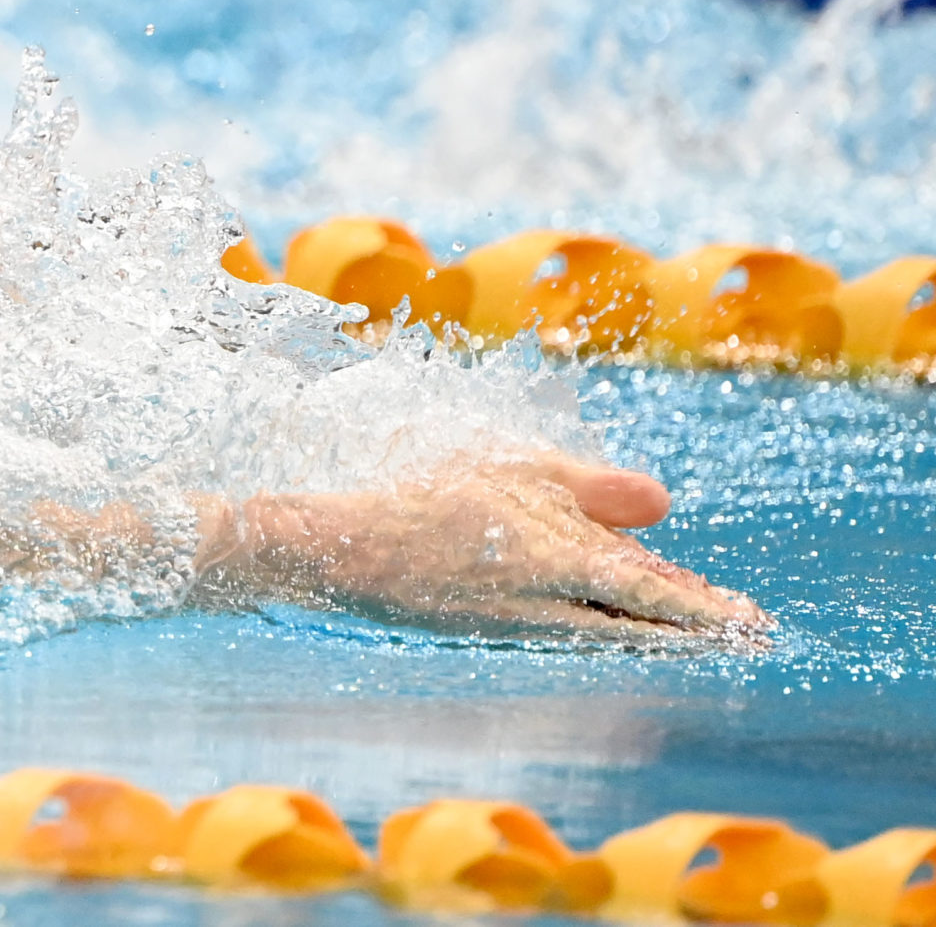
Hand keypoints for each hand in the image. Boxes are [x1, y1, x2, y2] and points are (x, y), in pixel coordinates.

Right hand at [199, 455, 764, 637]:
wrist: (348, 545)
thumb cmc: (430, 493)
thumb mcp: (516, 466)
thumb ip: (592, 485)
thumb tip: (666, 505)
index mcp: (559, 560)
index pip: (651, 591)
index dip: (702, 607)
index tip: (749, 621)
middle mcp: (548, 603)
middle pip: (637, 621)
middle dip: (692, 625)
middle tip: (746, 633)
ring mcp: (520, 623)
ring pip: (605, 630)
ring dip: (655, 631)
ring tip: (697, 630)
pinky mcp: (493, 629)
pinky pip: (565, 631)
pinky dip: (604, 628)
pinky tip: (617, 624)